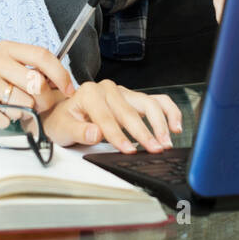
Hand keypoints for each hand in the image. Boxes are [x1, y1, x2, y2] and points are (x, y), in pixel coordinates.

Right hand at [0, 40, 74, 127]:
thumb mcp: (5, 66)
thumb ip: (31, 69)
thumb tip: (62, 81)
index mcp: (6, 49)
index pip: (42, 56)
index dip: (60, 74)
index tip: (69, 89)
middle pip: (37, 84)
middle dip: (44, 101)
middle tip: (37, 106)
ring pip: (25, 105)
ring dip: (23, 113)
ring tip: (10, 108)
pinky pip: (7, 119)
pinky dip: (6, 121)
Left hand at [39, 79, 182, 153]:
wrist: (64, 113)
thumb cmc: (63, 120)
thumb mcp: (63, 128)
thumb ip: (79, 131)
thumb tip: (95, 133)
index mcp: (90, 93)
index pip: (107, 117)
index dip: (118, 136)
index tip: (128, 150)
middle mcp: (108, 89)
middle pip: (130, 111)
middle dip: (144, 132)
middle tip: (154, 149)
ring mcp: (123, 93)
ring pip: (148, 103)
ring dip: (160, 123)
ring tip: (166, 141)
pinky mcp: (133, 99)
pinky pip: (157, 101)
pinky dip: (169, 111)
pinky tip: (175, 125)